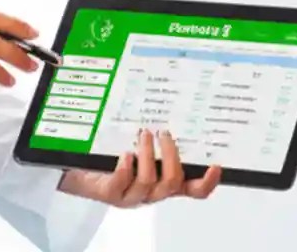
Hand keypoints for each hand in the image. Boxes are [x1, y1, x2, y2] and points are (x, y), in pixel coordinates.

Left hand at [58, 128, 220, 207]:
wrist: (81, 169)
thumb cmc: (115, 155)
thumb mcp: (141, 145)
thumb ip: (159, 136)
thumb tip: (173, 102)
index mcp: (164, 181)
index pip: (193, 190)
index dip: (207, 182)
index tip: (215, 165)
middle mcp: (151, 191)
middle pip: (173, 183)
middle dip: (170, 155)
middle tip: (163, 133)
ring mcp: (131, 195)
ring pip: (149, 182)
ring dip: (148, 155)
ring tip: (142, 135)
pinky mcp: (111, 193)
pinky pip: (123, 183)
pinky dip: (126, 167)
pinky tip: (125, 153)